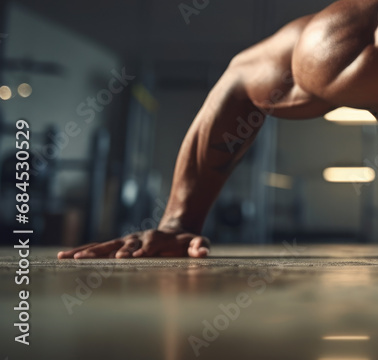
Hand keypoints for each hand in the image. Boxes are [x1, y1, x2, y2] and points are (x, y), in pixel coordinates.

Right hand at [56, 229, 210, 258]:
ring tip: (70, 257)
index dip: (143, 249)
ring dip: (90, 251)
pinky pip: (97, 248)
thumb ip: (200, 246)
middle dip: (116, 250)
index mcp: (157, 239)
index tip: (136, 255)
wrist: (174, 230)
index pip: (149, 244)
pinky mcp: (117, 245)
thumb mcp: (197, 242)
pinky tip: (64, 257)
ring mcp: (126, 241)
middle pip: (124, 243)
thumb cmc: (186, 241)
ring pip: (106, 245)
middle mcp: (138, 238)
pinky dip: (82, 251)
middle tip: (103, 257)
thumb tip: (203, 251)